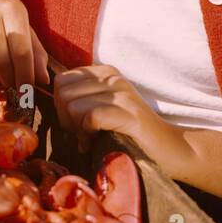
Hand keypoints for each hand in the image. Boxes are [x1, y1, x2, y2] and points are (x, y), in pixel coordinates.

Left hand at [53, 64, 192, 175]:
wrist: (172, 150)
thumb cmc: (130, 134)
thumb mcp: (103, 108)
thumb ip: (80, 100)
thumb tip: (49, 101)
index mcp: (104, 72)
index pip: (61, 80)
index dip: (61, 106)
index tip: (75, 124)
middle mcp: (112, 77)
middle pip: (62, 92)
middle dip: (65, 118)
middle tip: (80, 134)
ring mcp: (121, 93)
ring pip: (73, 105)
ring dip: (76, 129)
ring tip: (89, 139)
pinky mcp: (128, 113)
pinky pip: (90, 117)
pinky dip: (87, 135)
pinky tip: (95, 144)